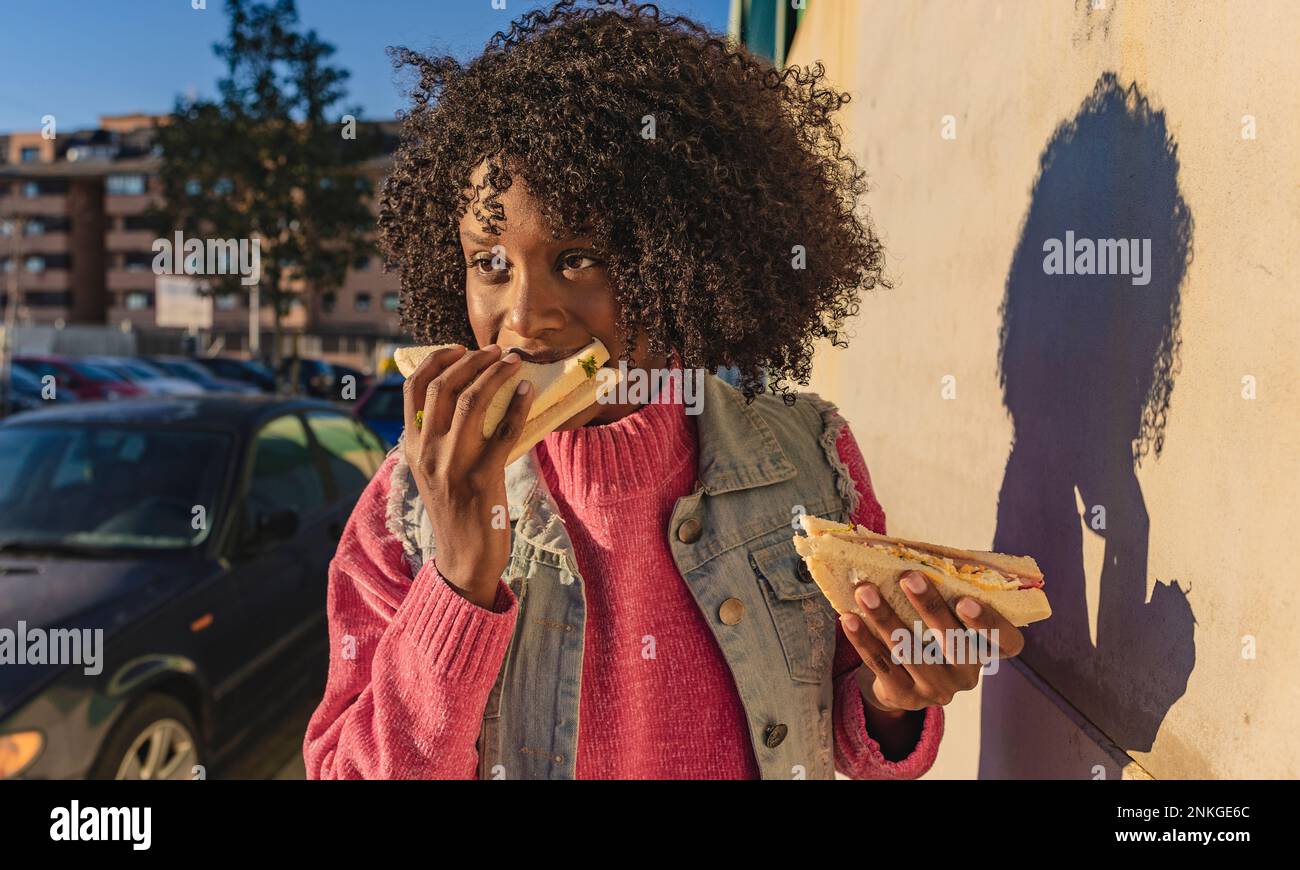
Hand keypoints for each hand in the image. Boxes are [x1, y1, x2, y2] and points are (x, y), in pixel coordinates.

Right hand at [401, 343, 533, 607]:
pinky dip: (517, 405)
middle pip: (443, 386)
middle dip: (471, 359)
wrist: (464, 559)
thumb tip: (463, 396)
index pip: (414, 387)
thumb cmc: (455, 511)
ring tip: (513, 361)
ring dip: (494, 373)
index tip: (460, 348)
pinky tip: (527, 390)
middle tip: (496, 350)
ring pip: (470, 401)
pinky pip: (502, 431)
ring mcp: (453, 464)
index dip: (437, 359)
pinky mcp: (483, 477)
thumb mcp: (432, 472)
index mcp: (412, 446)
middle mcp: (427, 451)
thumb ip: (437, 438)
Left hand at [840, 570, 1025, 712]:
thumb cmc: (926, 631)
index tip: (966, 600)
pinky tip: (849, 618)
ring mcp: (937, 690)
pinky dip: (863, 640)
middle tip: (909, 577)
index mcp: (985, 651)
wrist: (899, 679)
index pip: (1005, 642)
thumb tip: (908, 552)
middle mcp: (967, 675)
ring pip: (910, 652)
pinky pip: (881, 665)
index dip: (989, 624)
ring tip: (865, 590)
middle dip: (929, 608)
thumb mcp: (942, 615)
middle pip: (953, 644)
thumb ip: (942, 591)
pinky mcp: (904, 697)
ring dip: (885, 618)